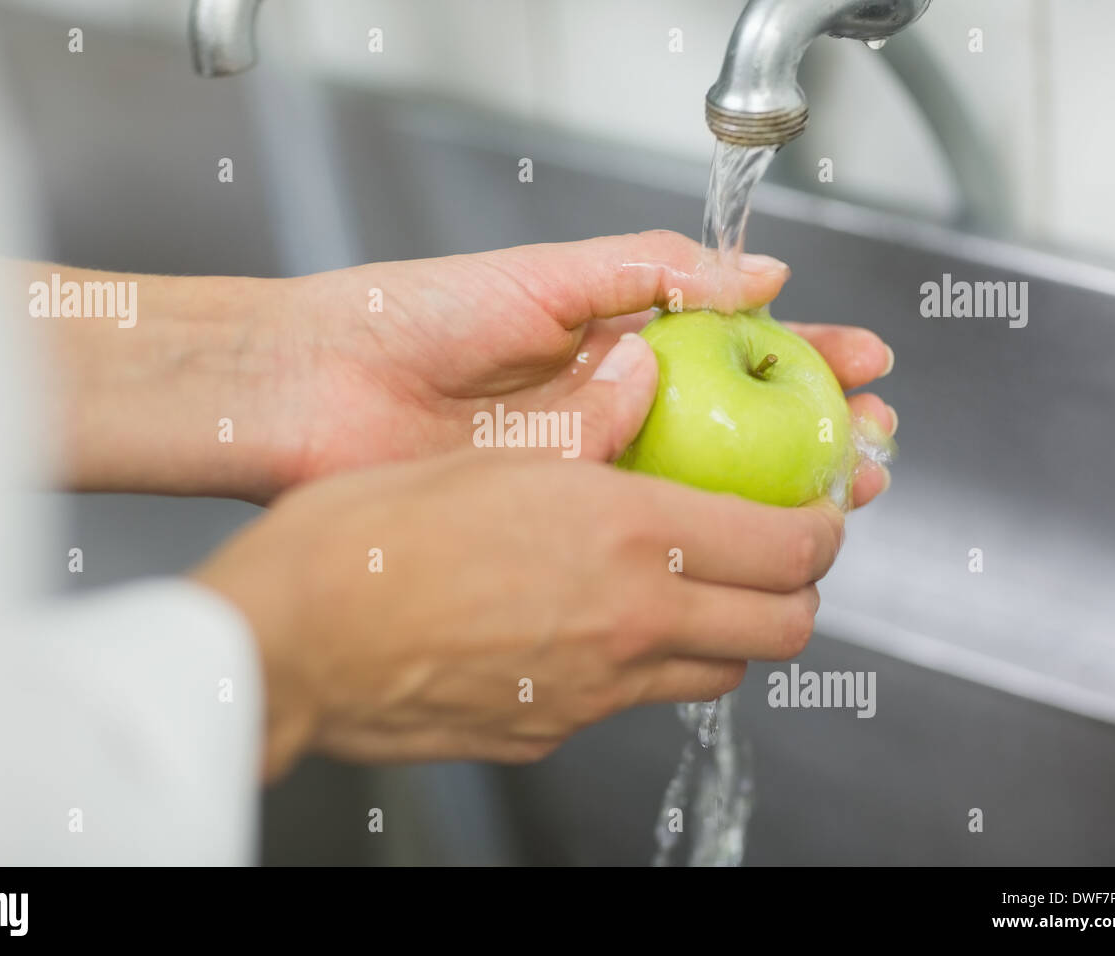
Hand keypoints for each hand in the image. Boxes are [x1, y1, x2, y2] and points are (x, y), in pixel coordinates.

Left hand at [32, 231, 895, 502]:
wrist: (319, 390)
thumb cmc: (416, 316)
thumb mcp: (549, 277)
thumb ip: (654, 271)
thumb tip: (762, 274)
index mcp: (616, 341)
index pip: (739, 348)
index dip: (806, 357)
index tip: (866, 367)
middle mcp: (611, 407)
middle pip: (739, 427)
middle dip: (813, 435)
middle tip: (870, 449)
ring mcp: (588, 469)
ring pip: (702, 489)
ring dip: (775, 497)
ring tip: (839, 498)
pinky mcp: (554, 524)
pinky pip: (636, 533)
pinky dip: (696, 545)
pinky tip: (744, 549)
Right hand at [193, 448, 845, 778]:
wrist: (291, 642)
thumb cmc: (372, 536)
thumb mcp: (490, 454)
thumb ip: (587, 426)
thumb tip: (638, 378)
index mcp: (628, 538)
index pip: (785, 547)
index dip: (823, 529)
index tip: (820, 511)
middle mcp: (631, 624)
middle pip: (779, 628)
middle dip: (798, 592)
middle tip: (776, 557)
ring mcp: (594, 691)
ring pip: (714, 674)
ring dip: (725, 633)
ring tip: (690, 593)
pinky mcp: (550, 731)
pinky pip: (630, 702)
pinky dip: (642, 667)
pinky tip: (592, 629)